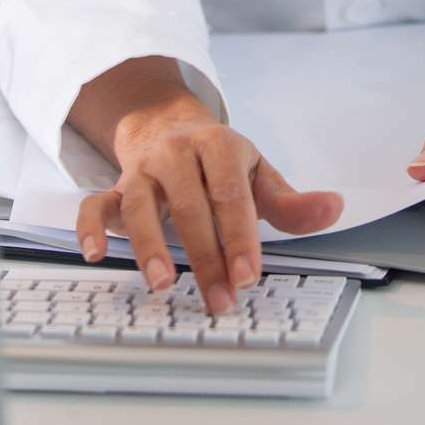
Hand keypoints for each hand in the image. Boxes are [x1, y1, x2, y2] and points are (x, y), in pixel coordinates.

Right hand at [75, 92, 343, 314]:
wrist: (169, 125)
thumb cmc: (220, 162)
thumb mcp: (257, 174)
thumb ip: (291, 201)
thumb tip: (334, 207)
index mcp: (218, 146)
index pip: (229, 192)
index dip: (240, 234)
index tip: (249, 274)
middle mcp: (176, 154)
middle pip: (189, 206)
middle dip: (206, 256)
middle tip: (221, 299)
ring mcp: (142, 170)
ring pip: (139, 205)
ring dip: (149, 245)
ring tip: (162, 283)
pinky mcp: (115, 186)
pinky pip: (94, 203)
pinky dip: (90, 227)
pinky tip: (96, 254)